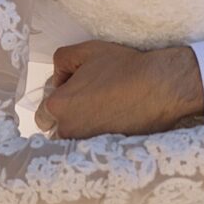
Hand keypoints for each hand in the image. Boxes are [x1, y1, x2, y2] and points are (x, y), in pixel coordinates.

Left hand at [38, 41, 203, 136]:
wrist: (159, 87)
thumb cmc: (124, 67)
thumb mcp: (87, 50)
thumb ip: (61, 60)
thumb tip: (58, 78)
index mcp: (59, 106)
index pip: (43, 111)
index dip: (59, 99)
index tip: (76, 90)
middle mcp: (68, 130)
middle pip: (55, 130)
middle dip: (64, 118)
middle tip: (88, 103)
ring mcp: (87, 145)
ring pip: (72, 141)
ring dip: (80, 131)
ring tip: (102, 113)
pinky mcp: (106, 153)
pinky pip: (91, 150)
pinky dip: (96, 139)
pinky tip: (111, 123)